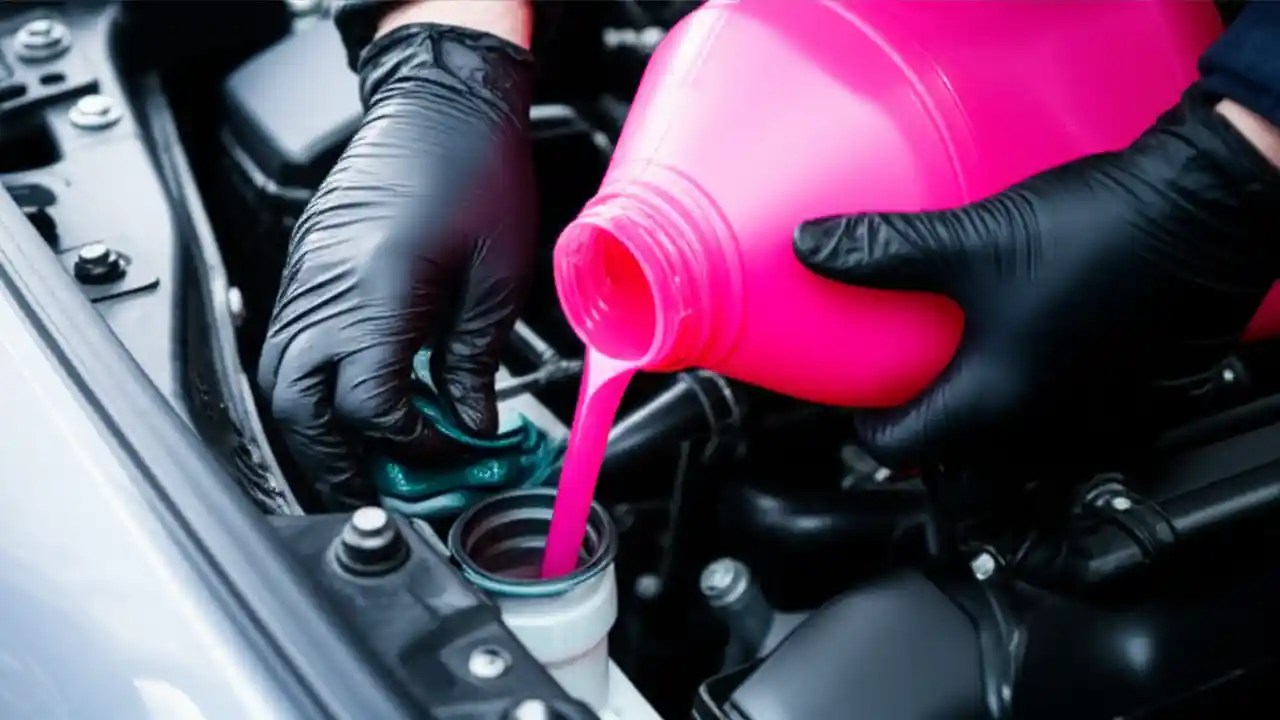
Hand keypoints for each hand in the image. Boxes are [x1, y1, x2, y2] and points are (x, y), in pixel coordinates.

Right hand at [258, 24, 535, 507]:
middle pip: (296, 410)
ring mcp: (304, 281)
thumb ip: (475, 360)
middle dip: (335, 462)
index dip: (407, 443)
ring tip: (366, 453)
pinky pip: (286, 345)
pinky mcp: (303, 270)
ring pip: (277, 383)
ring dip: (315, 430)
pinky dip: (313, 385)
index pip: (366, 406)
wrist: (439, 109)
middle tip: (383, 483)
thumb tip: (472, 422)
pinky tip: (356, 395)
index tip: (445, 446)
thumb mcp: (497, 279)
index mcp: (378, 293)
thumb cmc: (475, 175)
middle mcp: (325, 292)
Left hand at [794, 89, 1279, 468]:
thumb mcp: (970, 241)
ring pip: (1009, 435)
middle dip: (920, 422)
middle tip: (898, 381)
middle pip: (956, 451)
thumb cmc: (1099, 236)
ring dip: (973, 407)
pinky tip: (1015, 336)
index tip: (857, 403)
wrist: (1203, 207)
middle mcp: (1042, 422)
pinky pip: (1056, 406)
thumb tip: (813, 246)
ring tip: (952, 360)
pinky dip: (1022, 386)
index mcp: (994, 402)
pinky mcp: (1122, 383)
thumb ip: (884, 250)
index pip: (902, 449)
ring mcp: (1088, 408)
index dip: (867, 427)